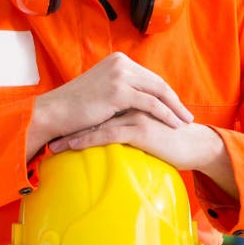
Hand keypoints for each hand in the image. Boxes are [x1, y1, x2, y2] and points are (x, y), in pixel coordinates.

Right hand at [26, 52, 192, 157]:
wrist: (54, 112)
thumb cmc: (74, 108)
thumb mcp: (100, 90)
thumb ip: (119, 89)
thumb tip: (136, 101)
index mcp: (118, 60)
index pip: (149, 77)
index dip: (164, 93)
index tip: (176, 106)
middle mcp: (121, 63)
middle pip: (157, 82)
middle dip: (174, 100)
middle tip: (187, 115)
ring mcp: (120, 75)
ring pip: (158, 91)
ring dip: (174, 108)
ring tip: (185, 122)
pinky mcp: (119, 91)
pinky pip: (151, 103)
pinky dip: (165, 114)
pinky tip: (174, 124)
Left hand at [47, 111, 237, 198]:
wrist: (195, 145)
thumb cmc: (172, 138)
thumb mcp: (148, 126)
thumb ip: (130, 122)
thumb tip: (111, 132)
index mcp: (133, 98)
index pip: (100, 105)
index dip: (79, 116)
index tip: (58, 127)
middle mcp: (133, 101)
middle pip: (95, 111)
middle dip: (70, 124)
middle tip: (49, 136)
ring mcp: (136, 113)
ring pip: (97, 122)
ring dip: (74, 133)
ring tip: (54, 146)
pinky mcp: (140, 128)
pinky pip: (108, 133)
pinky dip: (88, 139)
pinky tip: (73, 146)